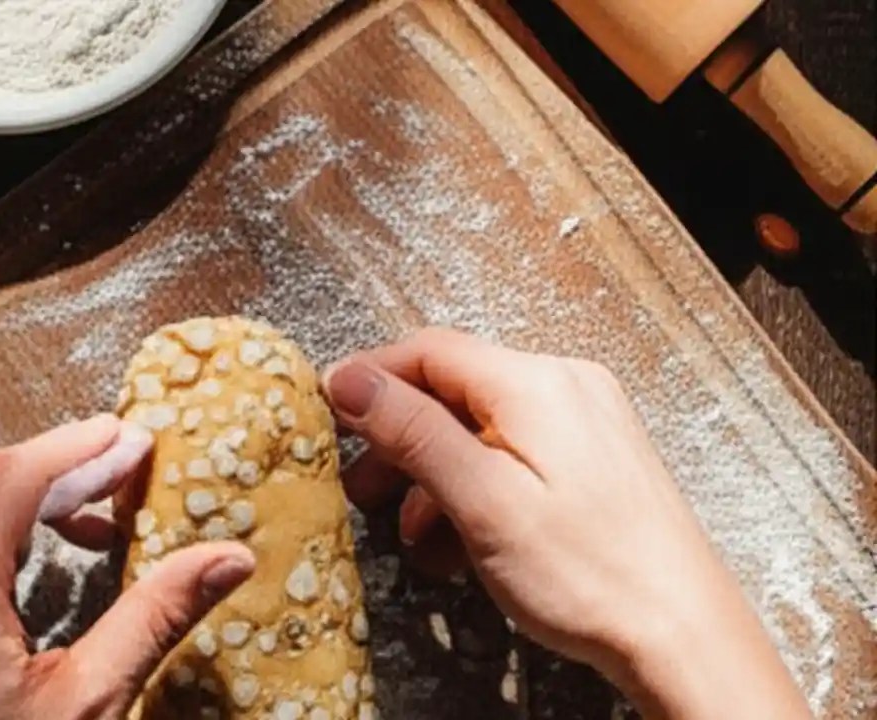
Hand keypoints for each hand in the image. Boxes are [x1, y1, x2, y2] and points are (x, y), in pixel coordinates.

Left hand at [0, 414, 254, 719]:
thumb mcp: (81, 703)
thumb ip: (153, 618)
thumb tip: (227, 560)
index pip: (20, 472)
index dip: (83, 448)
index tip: (134, 441)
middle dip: (58, 464)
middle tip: (121, 471)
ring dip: (22, 494)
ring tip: (89, 523)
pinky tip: (27, 560)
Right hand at [324, 329, 809, 718]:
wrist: (683, 635)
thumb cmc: (589, 574)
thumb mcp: (481, 501)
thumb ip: (413, 431)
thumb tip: (350, 377)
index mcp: (537, 383)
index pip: (429, 350)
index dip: (370, 377)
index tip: (327, 411)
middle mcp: (565, 386)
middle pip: (453, 390)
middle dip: (400, 440)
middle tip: (362, 490)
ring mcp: (585, 422)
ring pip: (480, 429)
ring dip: (435, 476)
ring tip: (415, 536)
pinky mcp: (594, 459)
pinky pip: (513, 455)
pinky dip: (476, 489)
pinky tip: (462, 541)